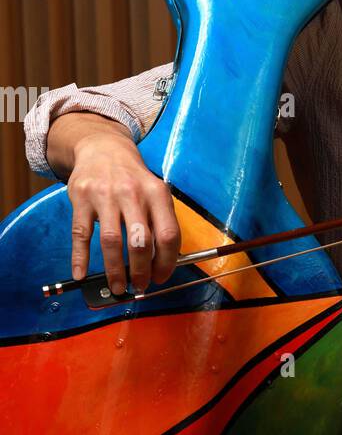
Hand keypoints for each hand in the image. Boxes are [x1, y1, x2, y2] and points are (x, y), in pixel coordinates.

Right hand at [67, 133, 181, 293]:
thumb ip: (160, 221)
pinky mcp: (81, 199)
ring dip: (114, 270)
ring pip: (111, 241)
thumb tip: (162, 263)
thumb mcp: (154, 192)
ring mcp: (105, 195)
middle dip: (141, 270)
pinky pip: (80, 234)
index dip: (166, 262)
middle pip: (140, 241)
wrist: (103, 148)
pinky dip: (79, 257)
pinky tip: (81, 273)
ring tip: (118, 286)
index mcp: (157, 194)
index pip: (168, 235)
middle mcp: (132, 193)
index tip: (160, 277)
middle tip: (139, 286)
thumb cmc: (133, 178)